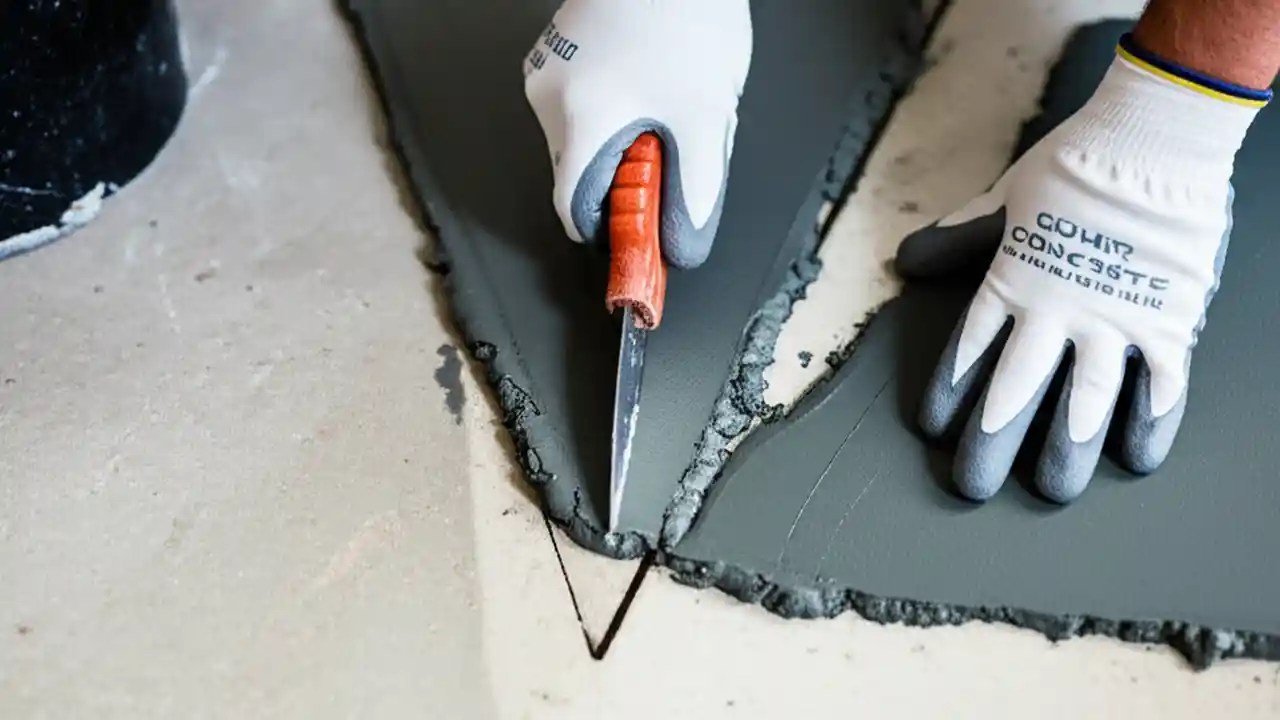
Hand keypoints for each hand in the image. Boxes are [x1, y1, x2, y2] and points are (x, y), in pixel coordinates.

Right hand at [523, 0, 751, 268]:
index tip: (641, 234)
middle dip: (629, 176)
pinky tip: (650, 80)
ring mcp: (548, 71)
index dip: (610, 231)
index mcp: (581, 117)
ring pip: (584, 140)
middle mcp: (550, 98)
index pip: (573, 212)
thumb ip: (695, 188)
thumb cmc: (686, 14)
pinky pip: (583, 106)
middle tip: (674, 146)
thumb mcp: (705, 115)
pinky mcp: (558, 53)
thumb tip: (682, 243)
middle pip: (581, 175)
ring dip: (624, 141)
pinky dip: (617, 111)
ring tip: (666, 102)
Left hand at [896, 54, 1259, 502]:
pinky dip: (1149, 423)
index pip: (968, 352)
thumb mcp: (1004, 198)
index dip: (948, 394)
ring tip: (1051, 492)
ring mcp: (1116, 321)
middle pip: (1014, 392)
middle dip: (989, 445)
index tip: (933, 429)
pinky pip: (1160, 386)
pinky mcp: (1169, 322)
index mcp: (1013, 283)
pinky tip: (1135, 459)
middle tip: (971, 486)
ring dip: (1066, 451)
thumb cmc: (1077, 163)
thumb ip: (958, 239)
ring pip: (1085, 404)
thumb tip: (906, 262)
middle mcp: (1058, 312)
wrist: (1157, 135)